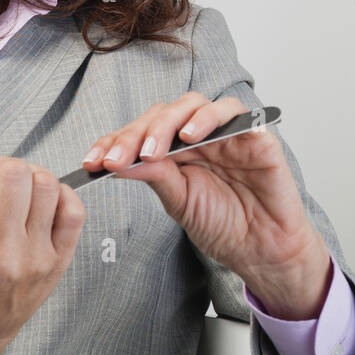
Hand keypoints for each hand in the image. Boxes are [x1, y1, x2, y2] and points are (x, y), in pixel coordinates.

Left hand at [81, 92, 330, 319]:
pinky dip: (209, 117)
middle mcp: (201, 136)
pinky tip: (191, 136)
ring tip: (152, 149)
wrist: (262, 250)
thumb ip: (154, 175)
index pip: (142, 133)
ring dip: (168, 122)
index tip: (91, 162)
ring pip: (193, 104)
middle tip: (117, 158)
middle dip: (135, 134)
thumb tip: (116, 160)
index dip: (115, 141)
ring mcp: (226, 132)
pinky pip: (232, 110)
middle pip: (163, 113)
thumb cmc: (225, 226)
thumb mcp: (178, 202)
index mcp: (178, 151)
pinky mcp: (254, 134)